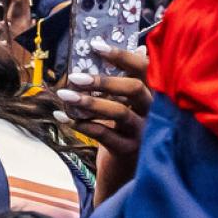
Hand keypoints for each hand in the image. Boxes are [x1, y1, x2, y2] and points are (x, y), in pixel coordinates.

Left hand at [56, 42, 149, 172]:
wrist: (125, 171)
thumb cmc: (123, 130)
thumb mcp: (126, 103)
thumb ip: (121, 80)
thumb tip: (105, 50)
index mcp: (153, 93)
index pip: (144, 68)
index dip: (122, 55)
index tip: (95, 46)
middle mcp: (153, 110)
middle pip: (134, 88)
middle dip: (103, 80)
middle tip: (74, 77)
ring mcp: (143, 131)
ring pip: (119, 112)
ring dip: (89, 102)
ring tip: (64, 95)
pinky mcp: (129, 150)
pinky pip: (104, 134)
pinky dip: (82, 124)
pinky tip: (63, 117)